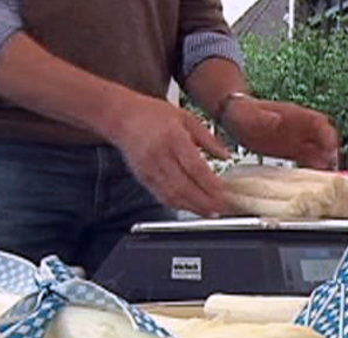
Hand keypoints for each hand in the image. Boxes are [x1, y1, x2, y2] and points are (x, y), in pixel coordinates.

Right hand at [108, 94, 231, 216]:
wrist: (120, 117)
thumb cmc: (153, 114)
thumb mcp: (186, 118)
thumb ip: (208, 138)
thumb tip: (227, 155)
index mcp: (173, 137)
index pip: (195, 166)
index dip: (210, 184)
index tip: (225, 194)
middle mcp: (160, 155)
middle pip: (184, 186)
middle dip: (205, 202)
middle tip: (222, 209)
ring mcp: (149, 168)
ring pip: (173, 195)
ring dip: (193, 207)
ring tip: (210, 212)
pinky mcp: (143, 178)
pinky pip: (161, 196)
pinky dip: (178, 205)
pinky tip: (191, 207)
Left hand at [223, 98, 340, 169]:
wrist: (234, 115)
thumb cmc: (242, 111)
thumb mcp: (250, 113)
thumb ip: (264, 118)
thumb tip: (277, 120)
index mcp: (294, 116)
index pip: (320, 123)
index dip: (329, 136)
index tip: (332, 149)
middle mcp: (299, 128)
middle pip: (325, 139)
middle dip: (332, 153)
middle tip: (333, 169)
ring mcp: (296, 139)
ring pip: (319, 150)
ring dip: (325, 163)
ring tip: (326, 177)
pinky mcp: (290, 151)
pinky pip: (307, 159)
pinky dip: (313, 168)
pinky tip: (313, 179)